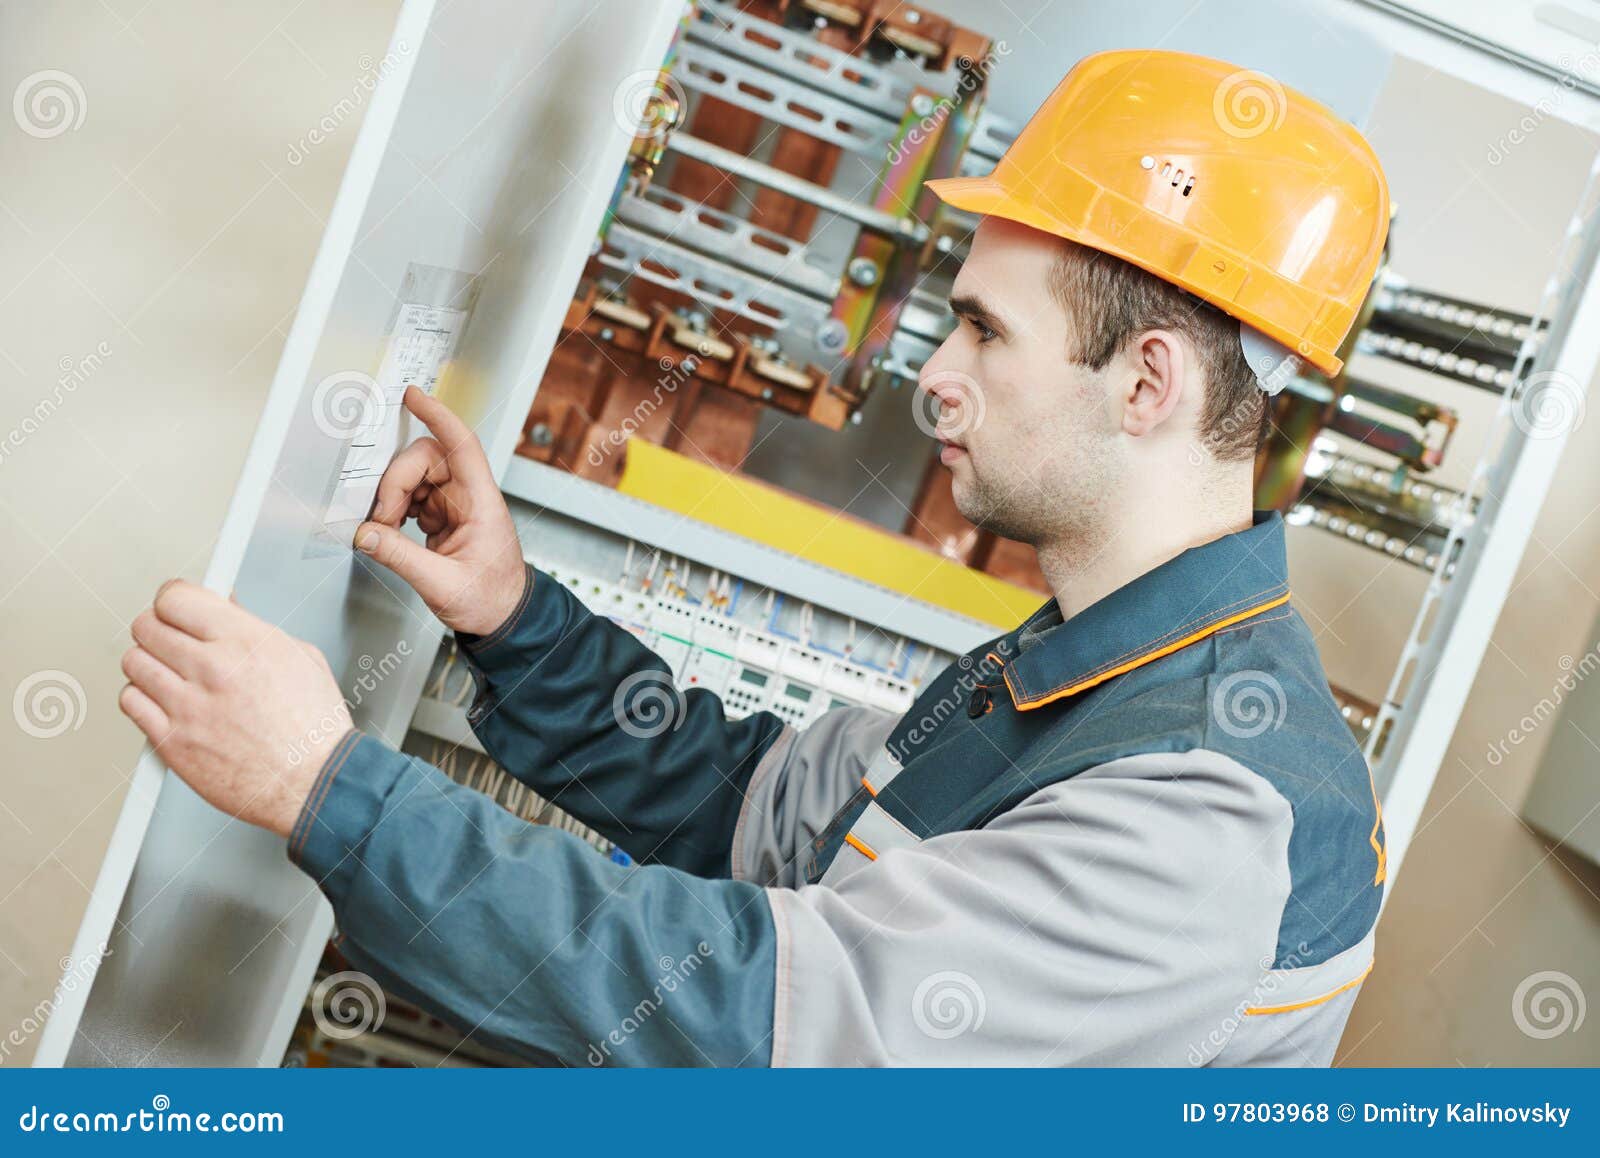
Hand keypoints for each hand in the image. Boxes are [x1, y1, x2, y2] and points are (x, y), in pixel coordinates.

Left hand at [118, 581, 351, 837]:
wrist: (314, 783)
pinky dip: (142, 699)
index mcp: (245, 642)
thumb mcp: (300, 657)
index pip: (175, 597)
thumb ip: (254, 626)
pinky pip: (130, 702)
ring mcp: (187, 706)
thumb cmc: (314, 729)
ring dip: (149, 664)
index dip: (173, 600)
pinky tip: (164, 702)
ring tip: (170, 673)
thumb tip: (224, 606)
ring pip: (133, 661)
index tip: (176, 607)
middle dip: (159, 628)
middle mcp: (212, 669)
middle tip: (172, 639)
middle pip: (146, 625)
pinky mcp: (171, 741)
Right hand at [354, 386, 527, 635]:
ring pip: (415, 478)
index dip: (439, 416)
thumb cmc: (491, 600)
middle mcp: (470, 497)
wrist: (504, 617)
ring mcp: (457, 505)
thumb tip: (365, 534)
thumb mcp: (442, 585)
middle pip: (427, 460)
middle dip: (397, 481)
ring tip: (386, 529)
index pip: (462, 445)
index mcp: (482, 503)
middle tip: (383, 517)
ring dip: (393, 498)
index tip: (415, 397)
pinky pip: (413, 498)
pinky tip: (392, 529)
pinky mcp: (444, 517)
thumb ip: (400, 558)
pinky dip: (396, 510)